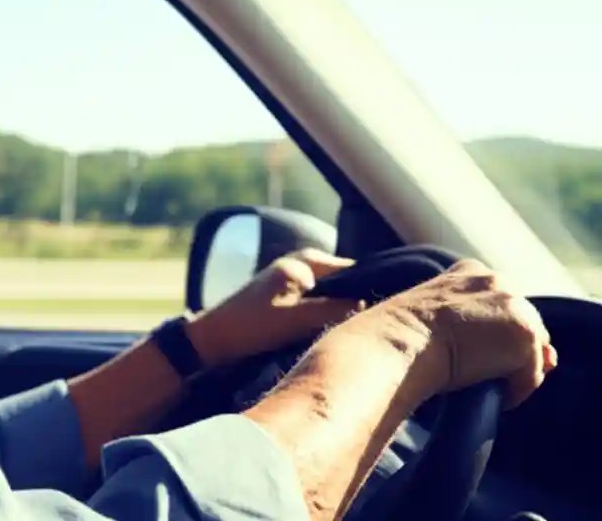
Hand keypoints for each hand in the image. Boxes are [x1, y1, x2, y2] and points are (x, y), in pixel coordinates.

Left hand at [187, 248, 363, 366]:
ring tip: (359, 328)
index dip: (372, 287)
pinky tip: (334, 329)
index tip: (390, 308)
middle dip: (358, 298)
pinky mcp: (286, 296)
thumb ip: (336, 308)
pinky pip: (318, 301)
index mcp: (304, 262)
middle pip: (345, 281)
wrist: (212, 339)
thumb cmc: (252, 326)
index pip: (354, 269)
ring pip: (332, 293)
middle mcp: (300, 264)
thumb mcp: (299, 319)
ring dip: (342, 308)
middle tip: (376, 323)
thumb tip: (370, 304)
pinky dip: (327, 312)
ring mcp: (292, 279)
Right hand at [373, 259, 556, 407]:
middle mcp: (500, 281)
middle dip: (511, 350)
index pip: (498, 303)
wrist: (400, 342)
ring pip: (529, 352)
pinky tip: (488, 394)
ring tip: (482, 384)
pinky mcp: (526, 337)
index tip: (474, 349)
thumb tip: (525, 350)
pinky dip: (514, 391)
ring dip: (512, 371)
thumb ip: (465, 323)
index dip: (492, 330)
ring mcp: (517, 307)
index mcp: (470, 270)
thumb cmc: (400, 335)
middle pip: (523, 324)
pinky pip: (531, 376)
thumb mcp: (430, 316)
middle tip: (483, 372)